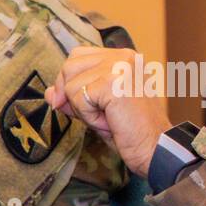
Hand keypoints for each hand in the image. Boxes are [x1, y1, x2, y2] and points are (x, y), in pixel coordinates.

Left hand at [44, 46, 172, 176]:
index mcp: (123, 57)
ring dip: (83, 108)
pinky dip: (88, 116)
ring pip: (71, 83)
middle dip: (72, 95)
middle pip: (70, 66)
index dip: (69, 81)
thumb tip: (49, 92)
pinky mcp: (113, 82)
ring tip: (108, 117)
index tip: (76, 104)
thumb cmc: (131, 131)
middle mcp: (122, 56)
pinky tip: (110, 121)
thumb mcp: (97, 109)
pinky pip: (79, 98)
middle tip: (97, 115)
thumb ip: (74, 96)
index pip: (77, 56)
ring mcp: (119, 67)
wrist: (155, 149)